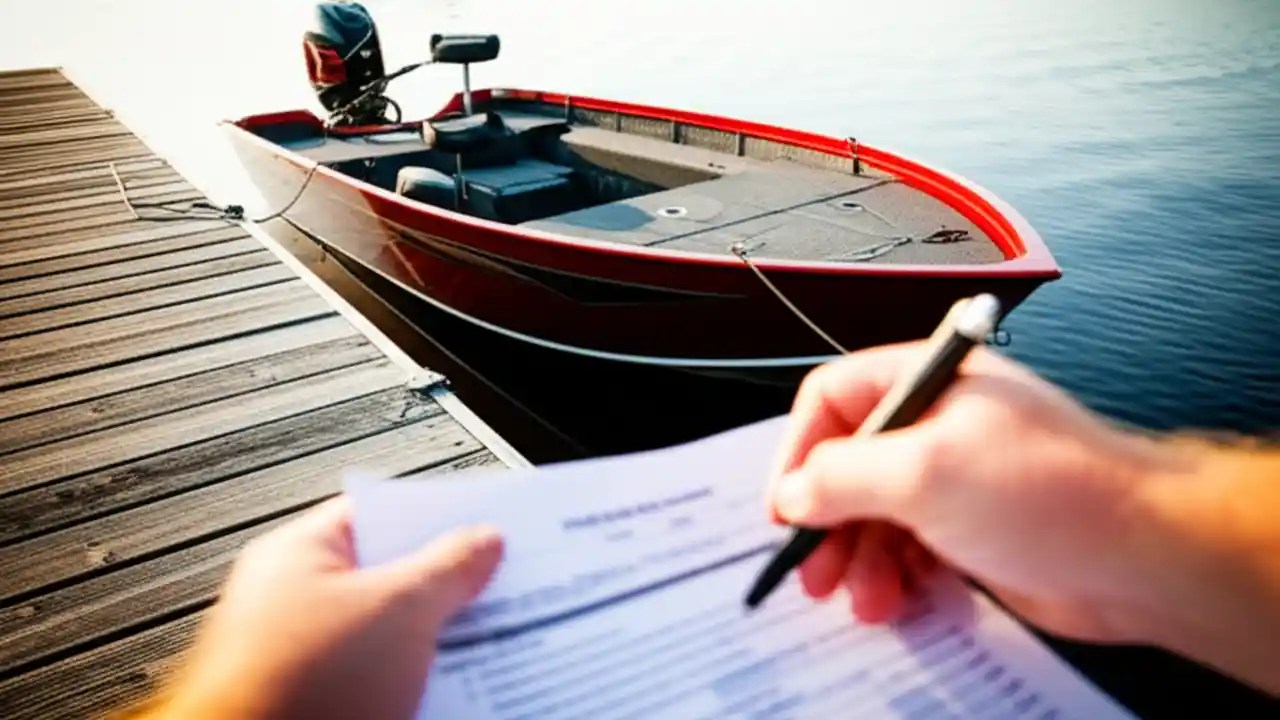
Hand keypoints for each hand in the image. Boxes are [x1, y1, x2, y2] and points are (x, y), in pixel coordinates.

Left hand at [156, 497, 502, 719]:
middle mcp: (289, 600)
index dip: (438, 517)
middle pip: (388, 577)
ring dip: (429, 646)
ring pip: (383, 637)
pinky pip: (373, 680)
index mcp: (299, 553)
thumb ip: (448, 567)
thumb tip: (482, 541)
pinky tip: (438, 694)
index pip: (380, 512)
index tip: (486, 526)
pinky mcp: (306, 701)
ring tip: (473, 655)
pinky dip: (407, 685)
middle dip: (442, 590)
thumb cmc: (293, 688)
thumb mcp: (398, 611)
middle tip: (492, 594)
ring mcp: (295, 655)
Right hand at [768, 342, 1178, 643]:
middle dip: (827, 519)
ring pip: (877, 514)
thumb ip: (842, 476)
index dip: (800, 450)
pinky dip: (896, 575)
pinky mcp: (975, 528)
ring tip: (864, 596)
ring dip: (859, 558)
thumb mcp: (923, 472)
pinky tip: (899, 598)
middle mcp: (940, 424)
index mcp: (928, 382)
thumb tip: (794, 490)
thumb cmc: (1055, 492)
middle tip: (813, 566)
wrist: (1144, 555)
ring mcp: (958, 477)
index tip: (785, 504)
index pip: (834, 399)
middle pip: (850, 464)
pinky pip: (911, 548)